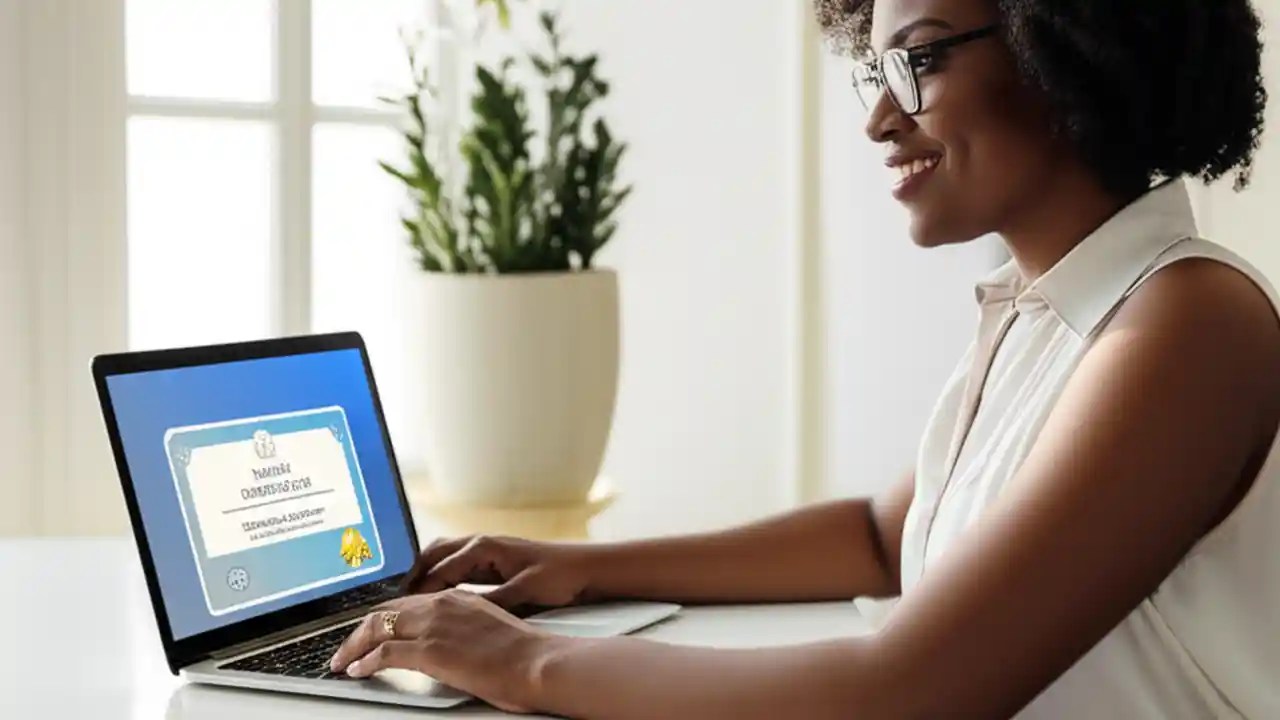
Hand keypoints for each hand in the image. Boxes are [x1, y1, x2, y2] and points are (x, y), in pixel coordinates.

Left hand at [329, 590, 562, 713]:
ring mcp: (434, 625)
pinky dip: (365, 662)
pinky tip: (358, 671)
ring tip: (344, 660)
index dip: (385, 616)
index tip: (373, 629)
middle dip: (362, 629)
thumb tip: (450, 642)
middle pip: (386, 610)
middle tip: (348, 646)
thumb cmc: (524, 653)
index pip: (408, 601)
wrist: (537, 662)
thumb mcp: (490, 627)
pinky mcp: (430, 650)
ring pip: (378, 627)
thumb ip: (464, 627)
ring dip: (355, 644)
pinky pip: (384, 653)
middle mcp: (442, 604)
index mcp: (457, 597)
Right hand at [403, 535, 598, 610]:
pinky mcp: (491, 562)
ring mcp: (485, 551)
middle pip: (433, 555)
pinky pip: (455, 566)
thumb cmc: (559, 575)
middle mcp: (481, 543)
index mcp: (485, 547)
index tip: (402, 608)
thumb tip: (462, 611)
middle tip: (392, 599)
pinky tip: (434, 596)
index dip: (420, 589)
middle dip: (411, 575)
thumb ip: (492, 600)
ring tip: (405, 598)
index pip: (441, 568)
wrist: (585, 568)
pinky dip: (439, 577)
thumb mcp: (525, 591)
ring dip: (423, 574)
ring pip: (442, 558)